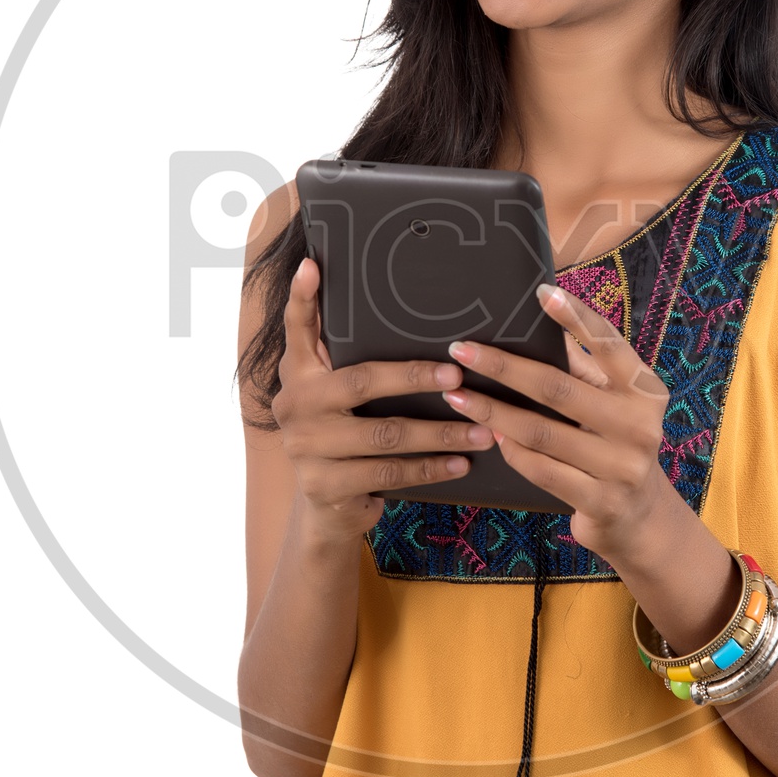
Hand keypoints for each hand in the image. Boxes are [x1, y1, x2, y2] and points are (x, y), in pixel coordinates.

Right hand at [271, 258, 495, 540]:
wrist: (326, 510)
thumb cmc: (347, 437)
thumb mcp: (340, 398)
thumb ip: (351, 360)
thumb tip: (404, 311)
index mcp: (298, 375)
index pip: (296, 330)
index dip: (301, 298)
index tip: (313, 266)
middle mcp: (295, 406)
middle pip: (361, 382)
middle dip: (415, 377)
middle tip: (457, 372)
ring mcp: (306, 448)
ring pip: (386, 434)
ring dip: (440, 432)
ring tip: (482, 429)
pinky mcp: (326, 486)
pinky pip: (390, 474)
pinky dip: (431, 467)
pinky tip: (461, 463)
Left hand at [440, 282, 673, 564]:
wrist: (639, 516)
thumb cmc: (613, 443)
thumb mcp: (611, 404)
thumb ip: (583, 369)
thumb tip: (535, 320)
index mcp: (644, 390)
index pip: (609, 344)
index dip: (576, 316)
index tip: (541, 292)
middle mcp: (639, 425)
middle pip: (558, 388)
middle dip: (503, 367)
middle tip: (461, 350)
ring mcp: (622, 467)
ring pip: (541, 432)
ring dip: (492, 410)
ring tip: (456, 394)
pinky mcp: (601, 501)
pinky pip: (541, 470)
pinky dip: (510, 449)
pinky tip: (487, 432)